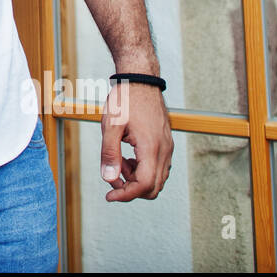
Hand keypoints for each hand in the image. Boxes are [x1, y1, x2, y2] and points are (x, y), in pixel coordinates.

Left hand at [100, 81, 172, 200]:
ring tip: (119, 161)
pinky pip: (158, 168)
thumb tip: (109, 179)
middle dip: (131, 189)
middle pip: (153, 188)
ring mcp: (167, 147)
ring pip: (157, 179)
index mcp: (151, 148)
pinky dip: (143, 170)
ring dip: (136, 179)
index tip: (109, 196)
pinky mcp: (165, 144)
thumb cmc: (125, 99)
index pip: (143, 185)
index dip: (125, 195)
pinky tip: (128, 156)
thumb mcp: (111, 125)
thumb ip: (109, 153)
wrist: (140, 80)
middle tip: (112, 174)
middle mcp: (164, 150)